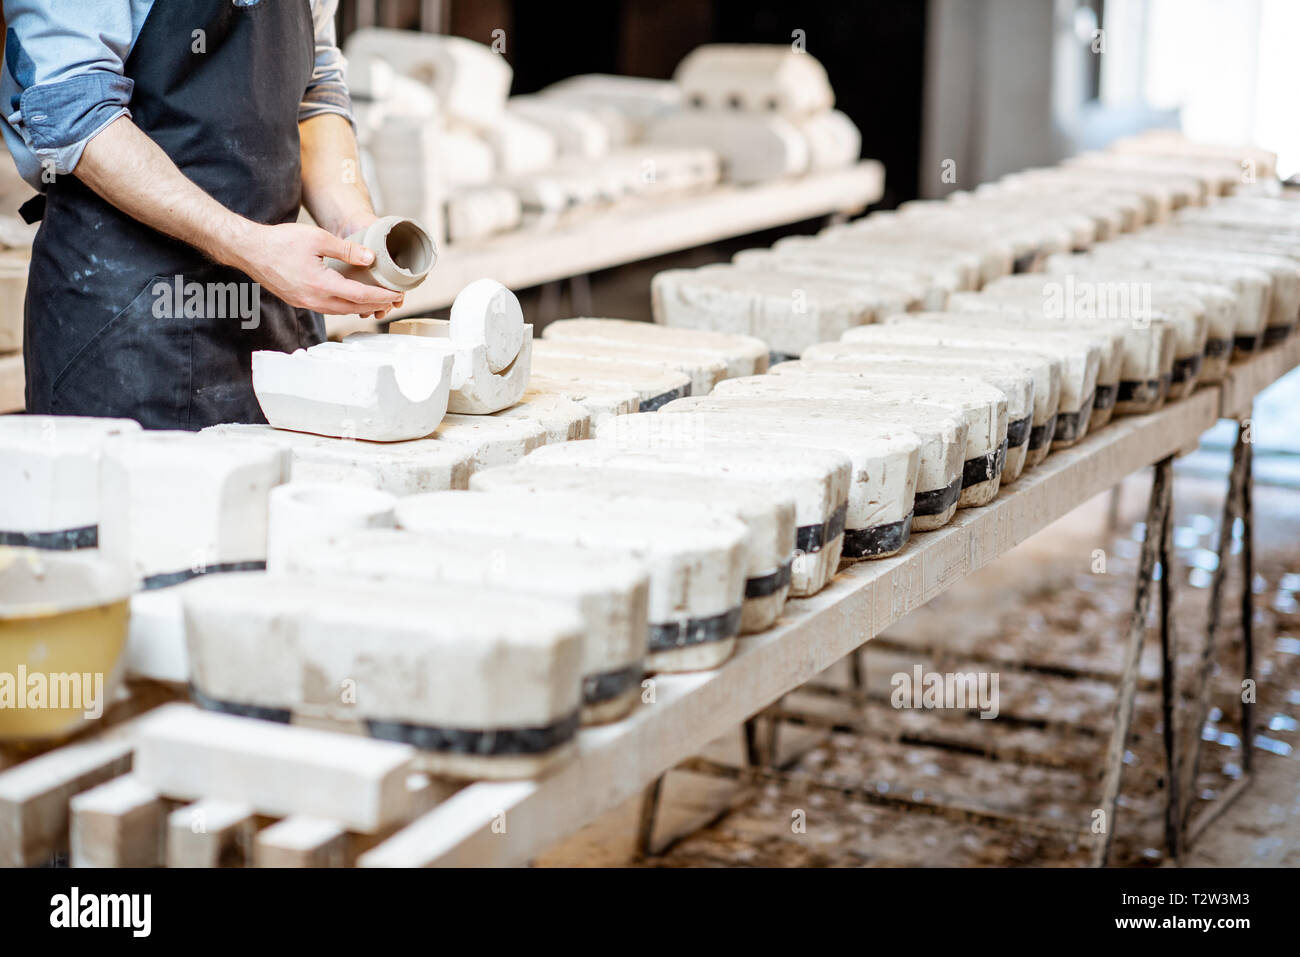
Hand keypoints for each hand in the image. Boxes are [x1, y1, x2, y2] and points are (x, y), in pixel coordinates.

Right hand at [227, 222, 403, 316]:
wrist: (249, 250)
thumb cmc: (280, 241)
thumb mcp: (317, 238)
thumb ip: (345, 250)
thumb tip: (370, 258)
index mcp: (321, 285)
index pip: (360, 296)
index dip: (381, 296)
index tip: (397, 294)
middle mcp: (314, 300)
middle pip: (353, 308)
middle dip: (376, 305)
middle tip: (394, 299)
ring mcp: (305, 303)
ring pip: (340, 311)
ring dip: (361, 307)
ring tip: (378, 300)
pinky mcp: (299, 301)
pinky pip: (328, 308)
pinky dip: (344, 305)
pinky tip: (352, 298)